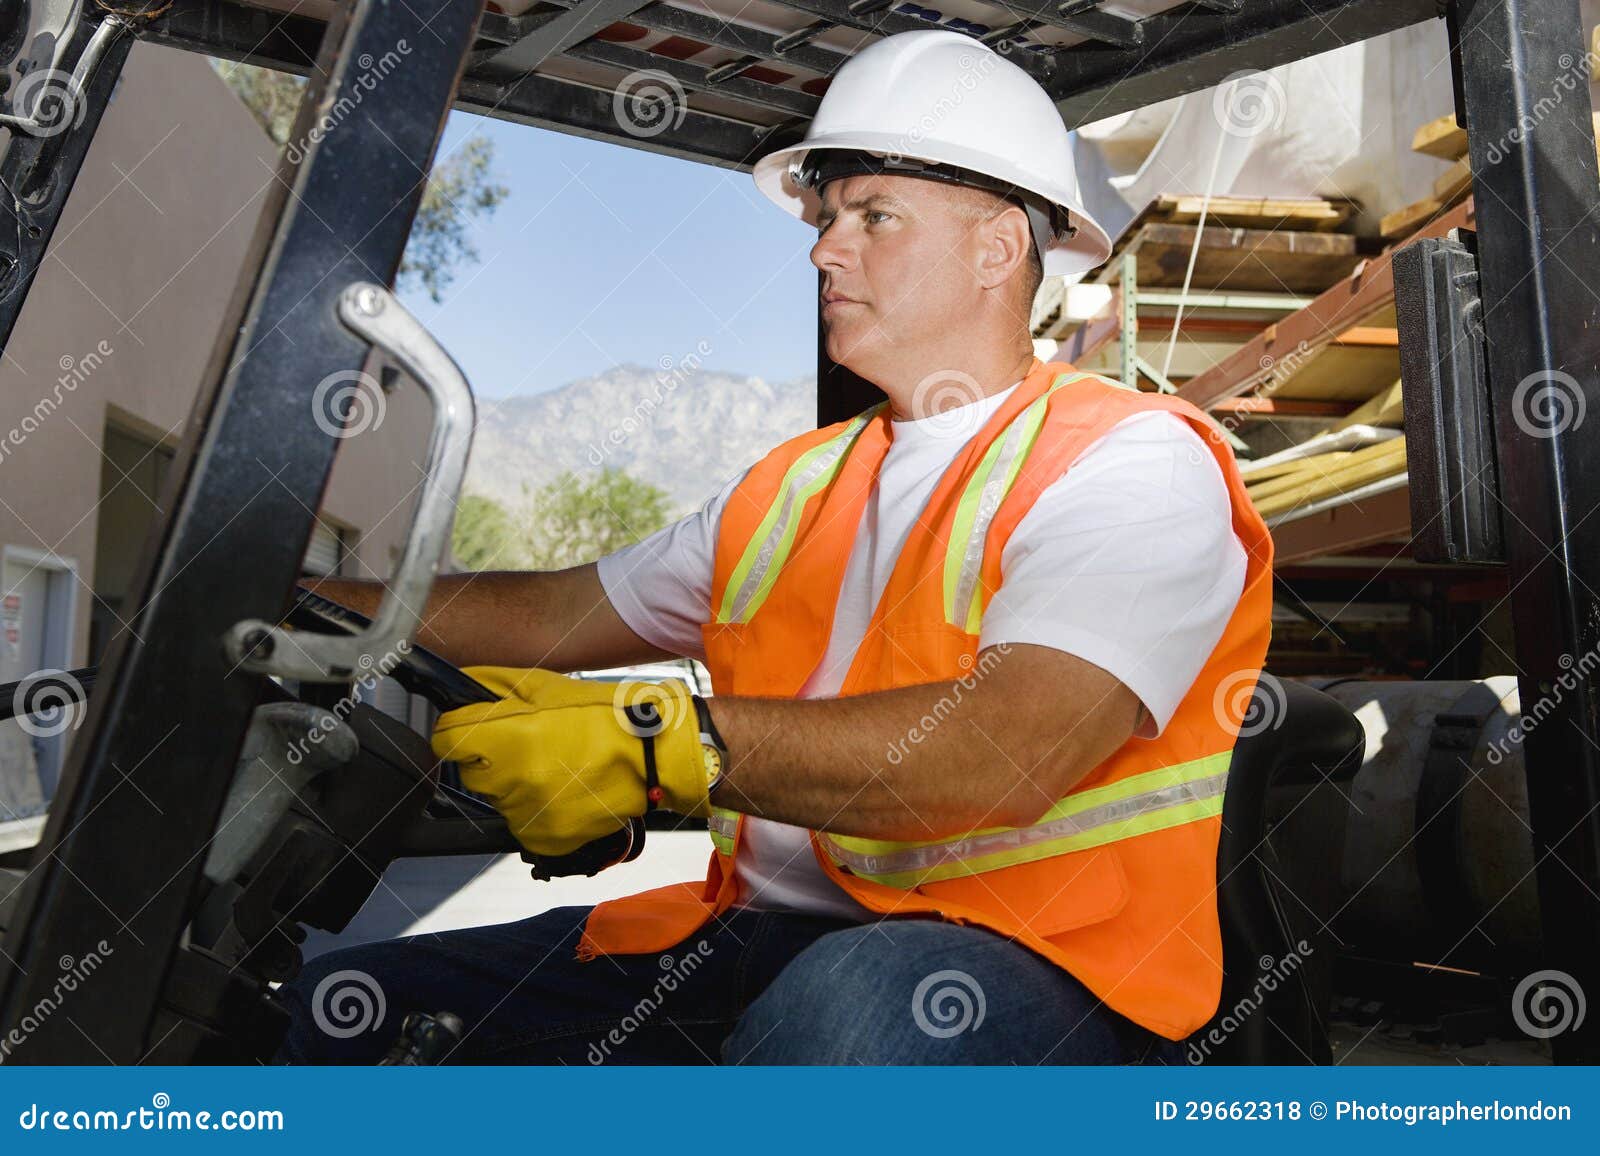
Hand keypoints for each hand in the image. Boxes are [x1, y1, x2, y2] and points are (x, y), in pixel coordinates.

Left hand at [430, 667, 712, 856]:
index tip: (472, 730)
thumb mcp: (546, 685)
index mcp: (508, 736)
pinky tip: (562, 791)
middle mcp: (512, 780)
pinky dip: (536, 812)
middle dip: (490, 759)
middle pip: (470, 773)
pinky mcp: (545, 839)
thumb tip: (458, 689)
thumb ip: (493, 684)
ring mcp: (528, 814)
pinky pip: (522, 825)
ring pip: (498, 800)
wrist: (652, 758)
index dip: (458, 730)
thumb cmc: (603, 718)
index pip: (446, 740)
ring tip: (554, 768)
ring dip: (515, 786)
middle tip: (527, 746)